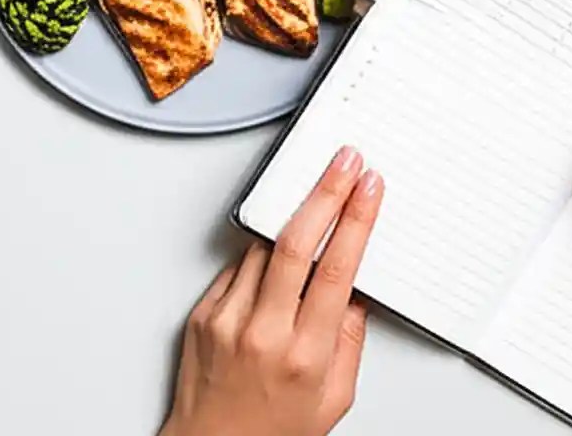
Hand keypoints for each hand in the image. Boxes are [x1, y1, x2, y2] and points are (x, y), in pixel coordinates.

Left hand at [160, 147, 383, 435]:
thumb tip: (354, 291)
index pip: (334, 270)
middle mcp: (262, 332)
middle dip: (325, 193)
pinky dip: (261, 258)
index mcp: (304, 353)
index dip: (355, 221)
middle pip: (294, 243)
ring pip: (263, 248)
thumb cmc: (273, 430)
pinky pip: (238, 267)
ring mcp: (226, 320)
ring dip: (292, 221)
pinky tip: (276, 264)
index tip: (368, 189)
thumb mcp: (334, 396)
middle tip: (343, 162)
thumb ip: (349, 341)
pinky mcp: (202, 313)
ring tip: (315, 200)